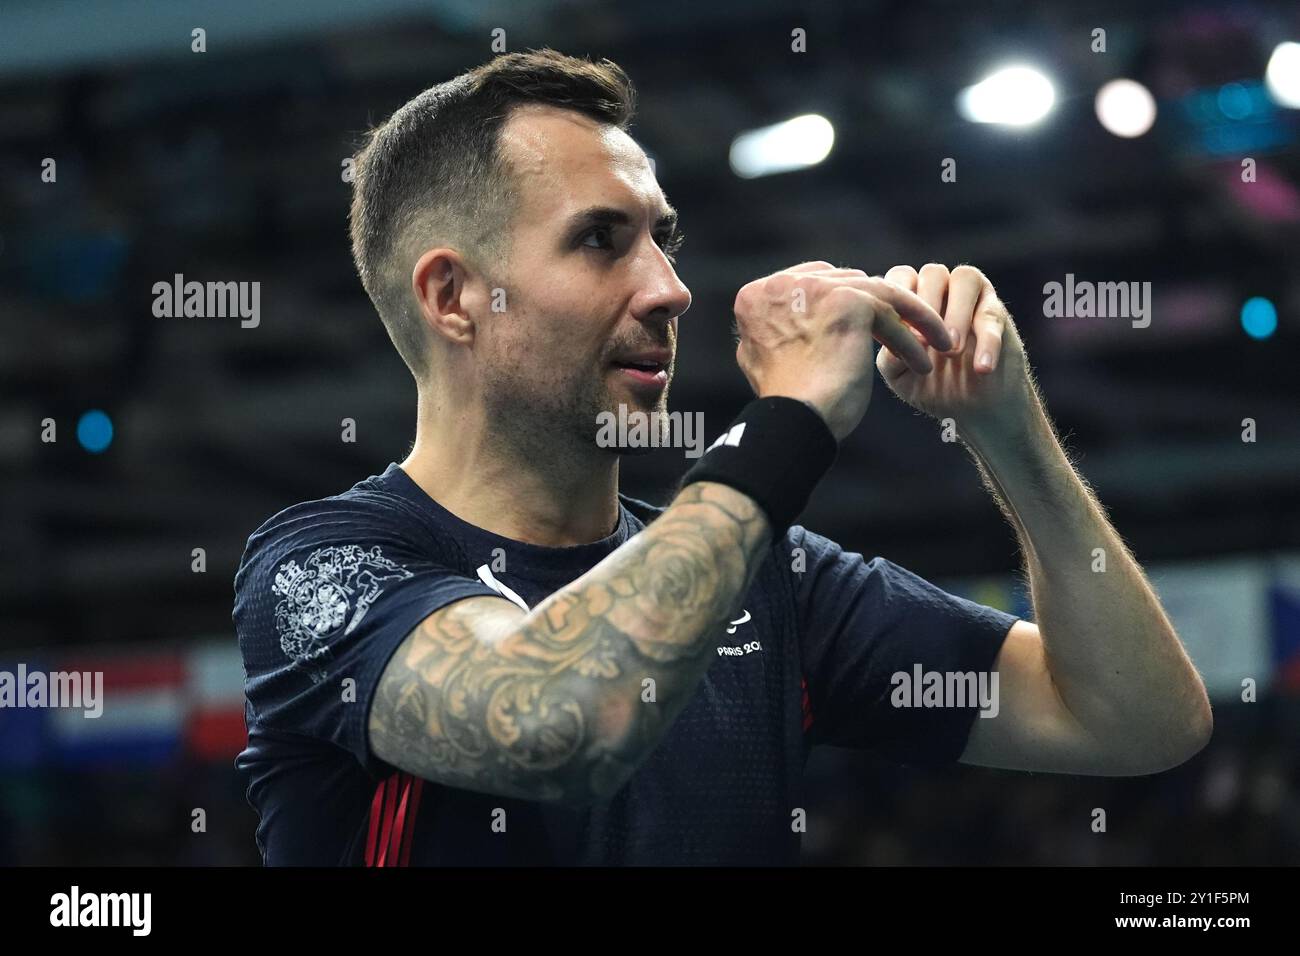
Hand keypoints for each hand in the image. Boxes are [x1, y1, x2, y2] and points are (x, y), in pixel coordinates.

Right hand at [733, 261, 950, 441]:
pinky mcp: (848, 301)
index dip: (842, 304)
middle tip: (902, 335)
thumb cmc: (786, 405)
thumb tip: (796, 324)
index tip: (867, 330)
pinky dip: (913, 334)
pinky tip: (925, 361)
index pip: (812, 284)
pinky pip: (892, 309)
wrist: (795, 422)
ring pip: (874, 294)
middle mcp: (781, 284)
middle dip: (875, 308)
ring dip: (905, 321)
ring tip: (927, 348)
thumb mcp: (764, 359)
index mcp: (755, 295)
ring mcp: (814, 289)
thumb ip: (777, 332)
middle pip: (844, 282)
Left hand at [876, 263, 1032, 436]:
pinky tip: (982, 368)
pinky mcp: (997, 313)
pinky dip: (987, 341)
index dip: (900, 298)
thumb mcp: (901, 377)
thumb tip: (890, 343)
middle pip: (933, 273)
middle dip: (928, 305)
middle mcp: (941, 289)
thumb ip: (889, 358)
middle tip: (927, 344)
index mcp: (911, 298)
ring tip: (953, 352)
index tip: (901, 332)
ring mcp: (971, 297)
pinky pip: (992, 314)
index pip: (900, 277)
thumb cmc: (930, 387)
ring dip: (957, 313)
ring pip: (966, 278)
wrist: (971, 408)